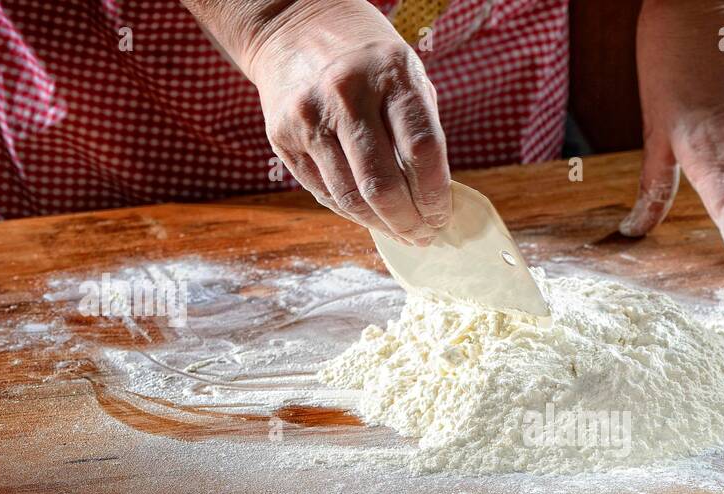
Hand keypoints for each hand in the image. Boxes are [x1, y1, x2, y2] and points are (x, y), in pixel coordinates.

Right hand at [186, 0, 449, 242]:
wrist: (292, 26)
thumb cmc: (367, 60)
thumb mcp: (407, 76)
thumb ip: (420, 131)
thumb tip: (433, 199)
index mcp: (390, 75)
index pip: (421, 151)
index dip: (435, 196)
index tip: (442, 217)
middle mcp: (346, 95)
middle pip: (382, 185)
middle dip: (408, 222)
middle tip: (423, 236)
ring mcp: (309, 116)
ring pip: (349, 197)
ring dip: (380, 225)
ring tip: (400, 232)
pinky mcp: (282, 135)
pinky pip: (323, 191)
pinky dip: (351, 212)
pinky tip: (369, 215)